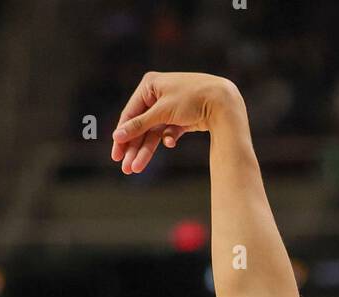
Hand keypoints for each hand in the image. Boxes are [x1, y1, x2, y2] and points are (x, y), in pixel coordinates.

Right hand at [111, 71, 242, 174]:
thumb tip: (118, 136)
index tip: (116, 155)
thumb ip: (140, 124)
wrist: (223, 102)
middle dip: (134, 148)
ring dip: (146, 151)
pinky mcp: (181, 119)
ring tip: (137, 168)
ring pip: (154, 132)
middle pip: (141, 126)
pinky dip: (168, 139)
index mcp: (149, 86)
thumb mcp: (162, 111)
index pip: (130, 114)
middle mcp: (157, 95)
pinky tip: (171, 143)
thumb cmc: (191, 99)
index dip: (122, 135)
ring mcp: (170, 108)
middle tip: (125, 169)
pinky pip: (169, 132)